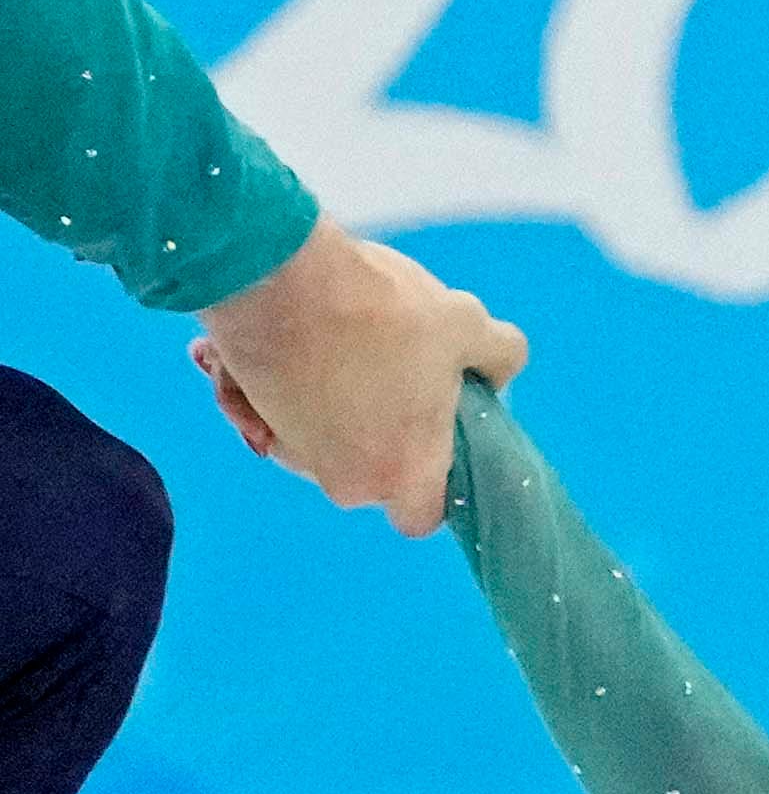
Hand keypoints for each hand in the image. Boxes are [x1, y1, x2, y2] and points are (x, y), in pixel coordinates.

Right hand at [190, 221, 525, 534]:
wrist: (275, 277)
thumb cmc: (384, 315)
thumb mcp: (466, 324)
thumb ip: (499, 354)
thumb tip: (501, 371)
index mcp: (402, 475)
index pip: (422, 516)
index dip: (431, 484)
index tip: (433, 438)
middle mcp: (342, 481)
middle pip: (369, 468)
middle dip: (375, 421)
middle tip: (383, 363)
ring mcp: (288, 452)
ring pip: (315, 432)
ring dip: (317, 391)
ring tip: (324, 330)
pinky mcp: (242, 416)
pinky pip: (269, 405)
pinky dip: (274, 376)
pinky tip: (276, 332)